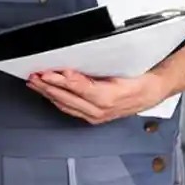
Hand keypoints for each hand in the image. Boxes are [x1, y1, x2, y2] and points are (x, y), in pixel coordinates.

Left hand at [26, 69, 169, 124]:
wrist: (150, 93)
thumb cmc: (138, 80)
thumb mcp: (119, 69)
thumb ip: (96, 69)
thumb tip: (73, 67)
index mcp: (107, 97)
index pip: (78, 87)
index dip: (61, 80)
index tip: (49, 72)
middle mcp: (99, 110)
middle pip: (66, 97)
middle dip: (47, 86)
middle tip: (34, 75)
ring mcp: (95, 116)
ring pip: (65, 104)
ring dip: (48, 93)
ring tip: (34, 83)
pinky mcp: (92, 117)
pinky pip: (69, 109)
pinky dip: (56, 100)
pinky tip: (48, 93)